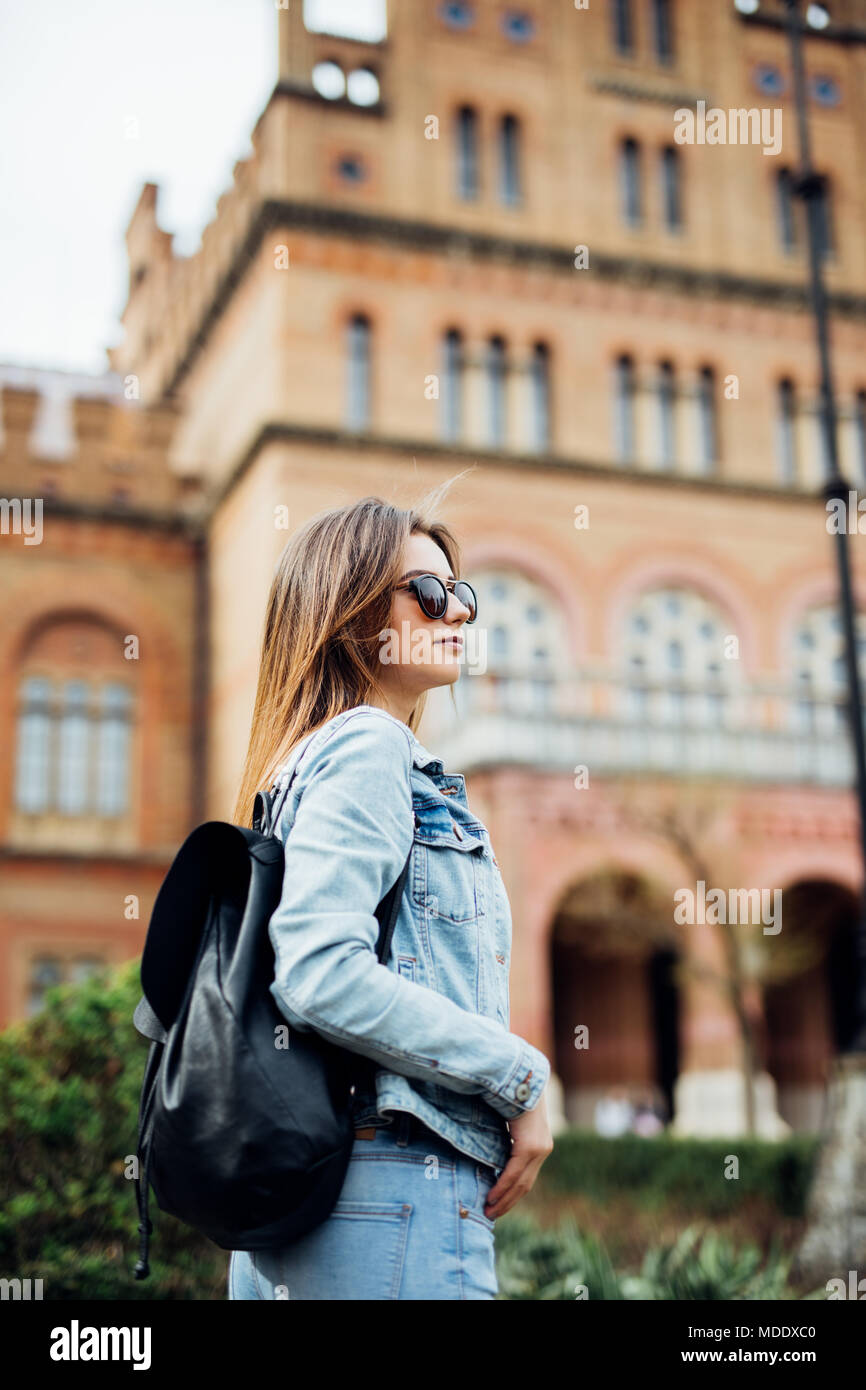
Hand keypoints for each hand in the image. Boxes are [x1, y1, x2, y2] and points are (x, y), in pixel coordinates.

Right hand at [484, 1084, 552, 1219]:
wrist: (523, 1078)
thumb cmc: (512, 1097)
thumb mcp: (513, 1122)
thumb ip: (509, 1139)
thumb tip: (495, 1150)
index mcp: (540, 1146)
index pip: (527, 1178)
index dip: (513, 1194)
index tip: (500, 1206)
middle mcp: (542, 1150)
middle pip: (525, 1185)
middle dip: (508, 1202)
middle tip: (492, 1214)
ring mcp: (538, 1149)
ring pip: (520, 1183)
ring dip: (503, 1199)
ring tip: (489, 1211)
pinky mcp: (530, 1146)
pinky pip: (514, 1173)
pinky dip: (502, 1186)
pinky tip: (492, 1196)